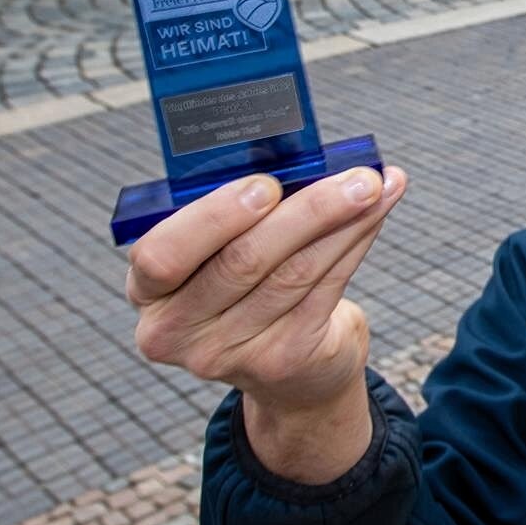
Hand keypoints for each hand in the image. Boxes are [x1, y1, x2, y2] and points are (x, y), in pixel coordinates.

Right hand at [127, 166, 406, 413]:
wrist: (289, 369)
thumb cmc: (247, 285)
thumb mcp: (220, 252)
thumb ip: (238, 212)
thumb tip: (300, 155)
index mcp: (148, 289)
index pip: (161, 255)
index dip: (214, 218)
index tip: (266, 184)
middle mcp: (176, 329)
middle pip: (242, 261)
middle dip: (308, 210)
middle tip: (355, 177)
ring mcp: (227, 352)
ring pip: (294, 272)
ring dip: (344, 221)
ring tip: (377, 186)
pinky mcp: (281, 359)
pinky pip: (325, 289)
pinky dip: (355, 242)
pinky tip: (376, 213)